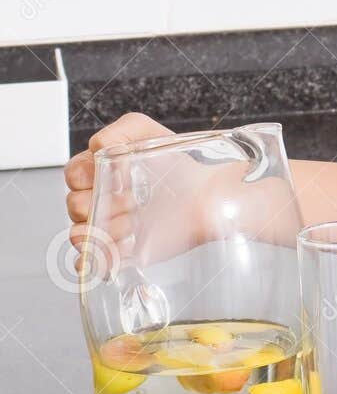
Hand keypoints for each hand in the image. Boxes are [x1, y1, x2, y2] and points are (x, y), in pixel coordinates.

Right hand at [64, 110, 173, 265]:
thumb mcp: (148, 134)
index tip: (109, 176)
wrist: (206, 196)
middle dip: (100, 203)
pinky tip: (117, 250)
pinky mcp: (120, 252)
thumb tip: (96, 147)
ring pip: (81, 235)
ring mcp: (109, 226)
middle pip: (75, 206)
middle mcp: (102, 199)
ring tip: (132, 223)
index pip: (74, 174)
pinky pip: (92, 262)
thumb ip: (120, 131)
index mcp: (102, 171)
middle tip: (131, 200)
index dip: (84, 176)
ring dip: (102, 230)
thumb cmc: (179, 165)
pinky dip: (96, 259)